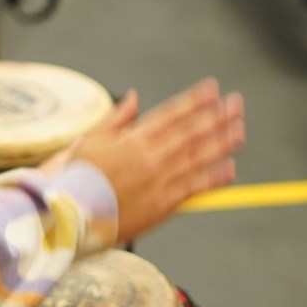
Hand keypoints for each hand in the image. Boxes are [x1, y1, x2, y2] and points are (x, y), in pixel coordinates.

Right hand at [69, 80, 245, 242]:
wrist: (67, 218)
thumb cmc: (75, 179)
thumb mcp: (90, 141)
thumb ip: (116, 119)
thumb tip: (133, 96)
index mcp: (132, 139)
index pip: (171, 114)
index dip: (194, 100)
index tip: (213, 88)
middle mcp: (149, 157)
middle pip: (190, 133)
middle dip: (216, 117)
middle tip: (236, 104)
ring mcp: (158, 181)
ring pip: (197, 158)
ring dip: (221, 143)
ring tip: (239, 130)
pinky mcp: (161, 206)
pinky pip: (193, 189)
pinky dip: (213, 178)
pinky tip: (230, 168)